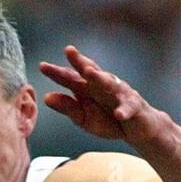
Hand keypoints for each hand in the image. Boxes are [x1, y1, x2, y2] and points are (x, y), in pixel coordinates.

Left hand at [39, 45, 170, 144]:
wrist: (138, 129)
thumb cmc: (109, 120)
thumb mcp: (84, 118)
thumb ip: (68, 107)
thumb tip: (46, 97)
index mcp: (88, 88)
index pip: (71, 78)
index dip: (57, 72)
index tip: (42, 66)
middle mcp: (104, 85)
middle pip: (90, 71)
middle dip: (80, 62)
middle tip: (69, 51)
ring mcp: (120, 94)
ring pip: (110, 84)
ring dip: (100, 78)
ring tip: (89, 73)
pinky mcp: (134, 107)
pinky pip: (128, 108)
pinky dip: (124, 110)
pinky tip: (118, 114)